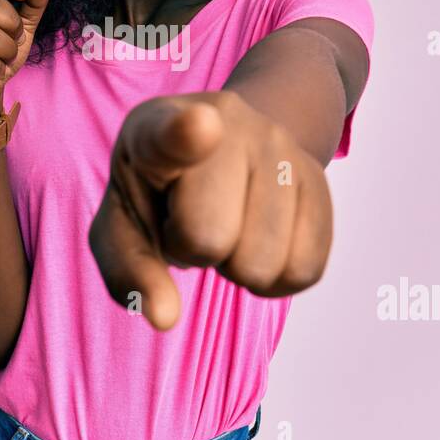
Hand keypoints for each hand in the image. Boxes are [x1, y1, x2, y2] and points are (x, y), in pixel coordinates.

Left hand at [88, 90, 333, 329]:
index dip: (186, 133)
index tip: (201, 126)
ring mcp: (279, 144)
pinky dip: (276, 280)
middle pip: (210, 238)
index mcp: (157, 129)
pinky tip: (257, 243)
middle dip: (195, 251)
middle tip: (190, 220)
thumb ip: (130, 272)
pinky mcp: (317, 176)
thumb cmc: (157, 195)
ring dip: (237, 265)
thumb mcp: (123, 227)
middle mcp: (227, 122)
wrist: (217, 146)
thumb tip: (164, 317)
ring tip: (225, 224)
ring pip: (262, 262)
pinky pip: (305, 269)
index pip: (174, 131)